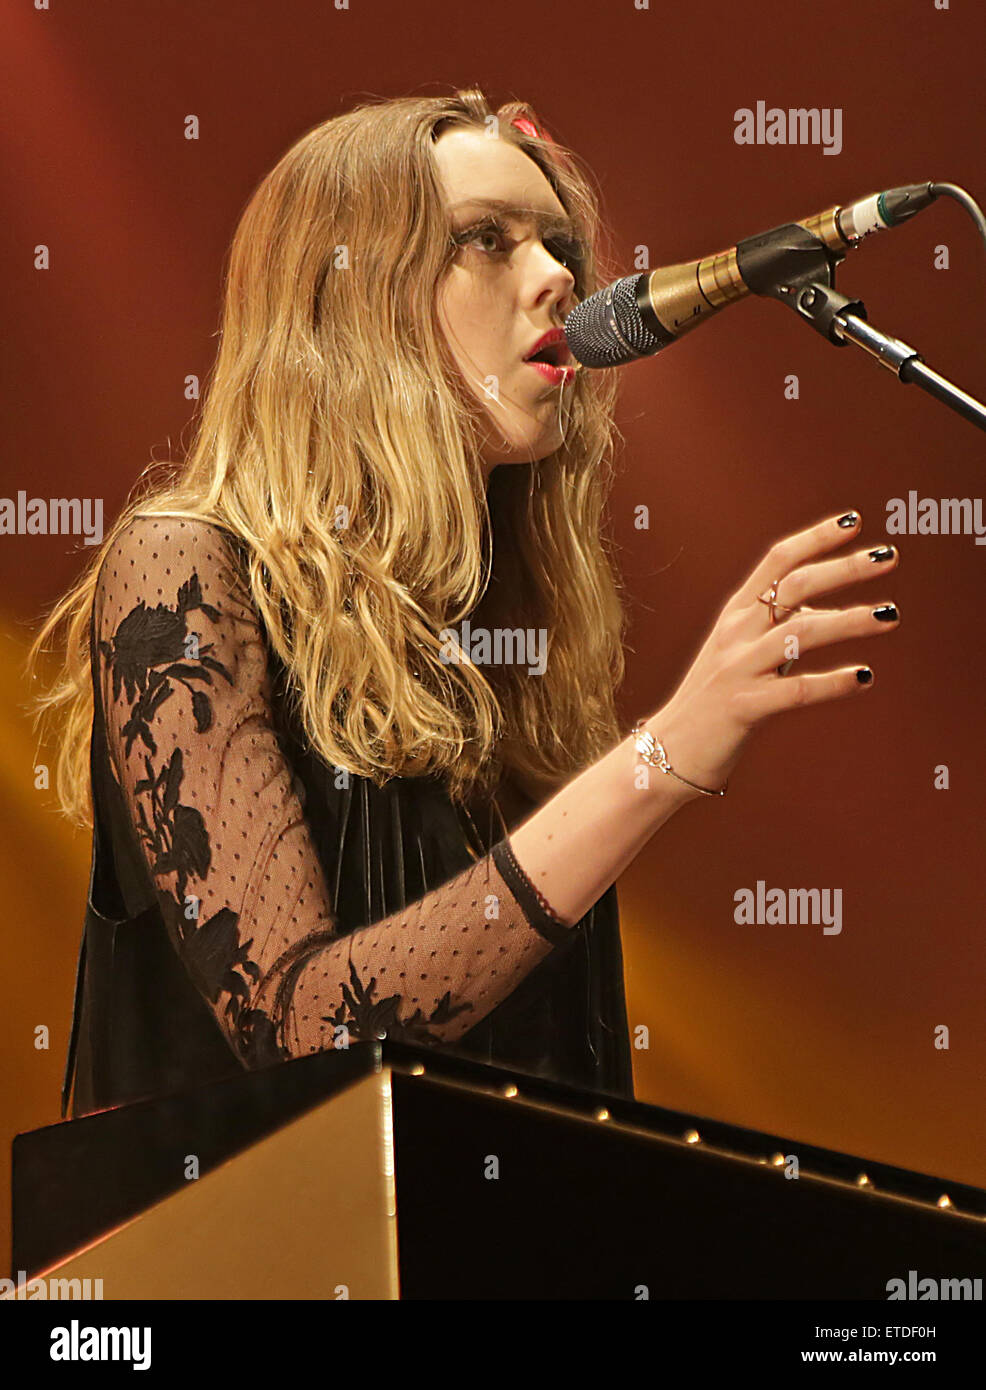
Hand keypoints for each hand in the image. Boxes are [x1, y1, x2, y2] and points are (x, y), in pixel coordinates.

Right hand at [643, 510, 899, 797]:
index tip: (855, 522)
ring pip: (800, 633)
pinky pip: (797, 689)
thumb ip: (777, 627)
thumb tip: (826, 609)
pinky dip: (834, 681)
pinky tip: (865, 676)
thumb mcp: (739, 652)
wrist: (668, 751)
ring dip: (849, 620)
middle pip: (794, 587)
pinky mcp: (745, 707)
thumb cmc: (712, 702)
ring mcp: (739, 669)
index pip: (776, 561)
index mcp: (735, 615)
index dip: (815, 538)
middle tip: (888, 558)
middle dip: (843, 568)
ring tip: (889, 614)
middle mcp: (736, 634)